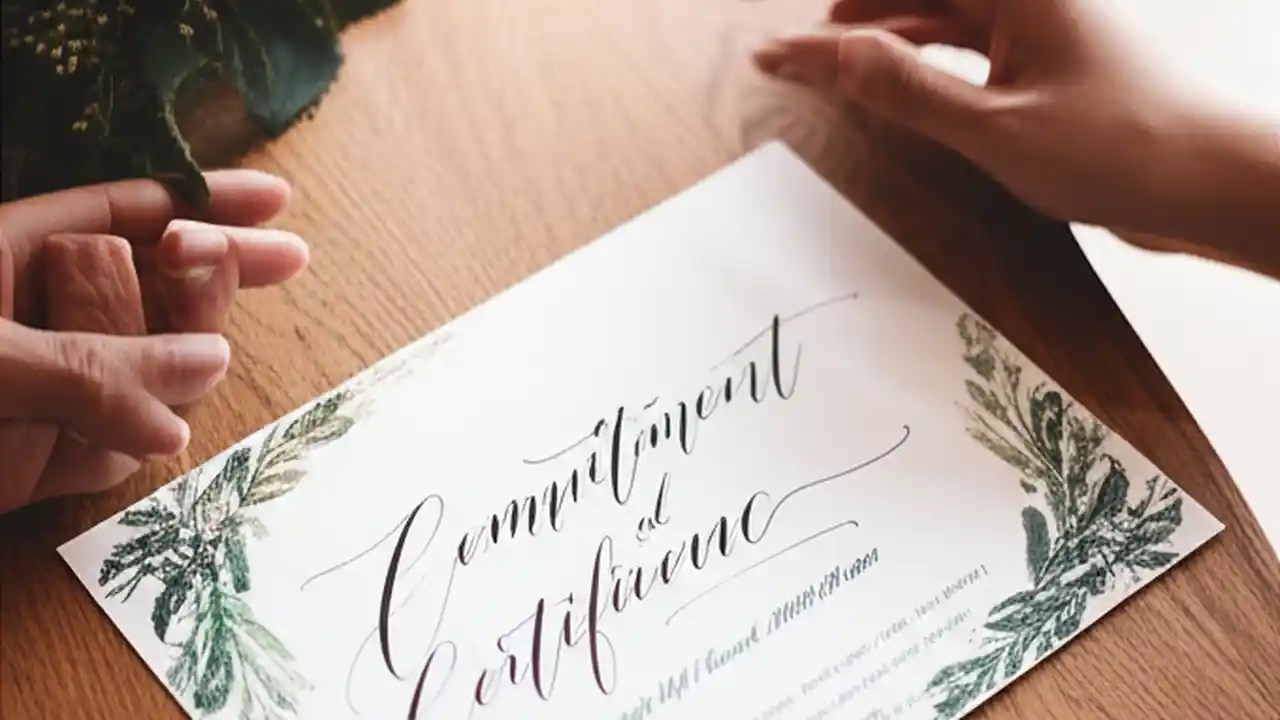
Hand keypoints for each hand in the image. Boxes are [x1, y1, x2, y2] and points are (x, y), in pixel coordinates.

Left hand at [0, 171, 308, 512]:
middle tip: (244, 283)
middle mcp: (48, 313)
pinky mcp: (49, 448)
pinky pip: (119, 442)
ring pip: (159, 371)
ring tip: (111, 403)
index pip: (130, 214)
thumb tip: (209, 368)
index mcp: (13, 255)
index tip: (278, 204)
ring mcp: (57, 382)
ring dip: (154, 380)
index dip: (205, 204)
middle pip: (161, 290)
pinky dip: (108, 447)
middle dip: (201, 291)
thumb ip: (89, 364)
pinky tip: (83, 447)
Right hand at [752, 0, 1279, 276]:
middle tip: (791, 58)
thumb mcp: (995, 127)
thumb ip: (909, 90)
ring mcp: (1037, 31)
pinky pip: (966, 52)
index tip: (779, 49)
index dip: (837, 17)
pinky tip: (891, 85)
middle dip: (850, 22)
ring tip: (826, 70)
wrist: (1207, 186)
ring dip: (883, 43)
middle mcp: (1027, 0)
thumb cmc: (1119, 149)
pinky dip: (923, 66)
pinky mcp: (1045, 66)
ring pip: (939, 22)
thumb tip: (835, 54)